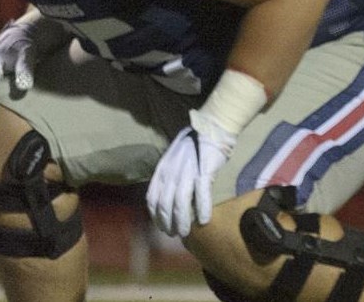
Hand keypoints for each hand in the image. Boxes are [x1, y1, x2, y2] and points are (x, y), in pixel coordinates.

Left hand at [146, 111, 235, 237]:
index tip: (161, 226)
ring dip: (182, 221)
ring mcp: (187, 172)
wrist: (210, 128)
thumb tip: (169, 200)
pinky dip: (202, 208)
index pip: (152, 199)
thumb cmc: (193, 146)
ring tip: (185, 232)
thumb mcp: (173, 161)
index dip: (155, 216)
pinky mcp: (204, 171)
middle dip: (167, 223)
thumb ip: (169, 179)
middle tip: (173, 234)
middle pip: (164, 204)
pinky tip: (204, 219)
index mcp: (162, 170)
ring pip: (180, 203)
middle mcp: (171, 172)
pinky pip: (201, 194)